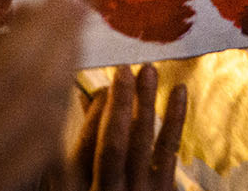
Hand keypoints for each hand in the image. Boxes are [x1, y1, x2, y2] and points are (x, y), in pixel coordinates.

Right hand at [67, 65, 187, 190]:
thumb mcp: (73, 188)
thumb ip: (69, 164)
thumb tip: (77, 114)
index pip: (81, 151)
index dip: (92, 117)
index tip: (102, 88)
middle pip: (113, 144)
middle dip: (119, 104)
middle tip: (124, 69)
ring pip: (142, 143)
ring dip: (146, 103)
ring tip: (149, 70)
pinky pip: (169, 152)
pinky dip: (175, 120)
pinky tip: (179, 91)